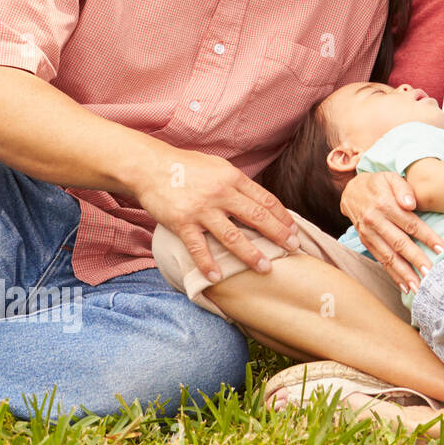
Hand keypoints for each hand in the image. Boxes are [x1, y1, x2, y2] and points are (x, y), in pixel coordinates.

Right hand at [134, 146, 296, 281]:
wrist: (150, 167)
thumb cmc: (186, 166)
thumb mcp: (218, 167)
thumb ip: (237, 183)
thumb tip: (259, 200)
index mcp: (233, 178)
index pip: (266, 200)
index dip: (282, 216)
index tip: (294, 230)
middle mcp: (221, 193)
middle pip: (257, 217)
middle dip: (278, 235)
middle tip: (293, 248)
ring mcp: (201, 209)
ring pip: (232, 236)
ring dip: (251, 254)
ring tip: (265, 268)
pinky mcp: (182, 222)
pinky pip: (198, 248)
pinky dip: (208, 264)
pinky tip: (217, 277)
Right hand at [339, 171, 443, 294]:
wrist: (351, 190)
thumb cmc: (378, 183)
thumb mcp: (390, 177)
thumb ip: (403, 189)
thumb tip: (411, 204)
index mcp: (385, 205)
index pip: (410, 224)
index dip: (427, 237)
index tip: (442, 248)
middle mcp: (375, 222)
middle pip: (399, 244)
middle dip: (416, 260)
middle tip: (431, 274)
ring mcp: (369, 234)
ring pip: (388, 257)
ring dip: (404, 274)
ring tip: (418, 287)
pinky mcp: (366, 242)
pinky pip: (380, 260)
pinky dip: (393, 275)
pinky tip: (405, 286)